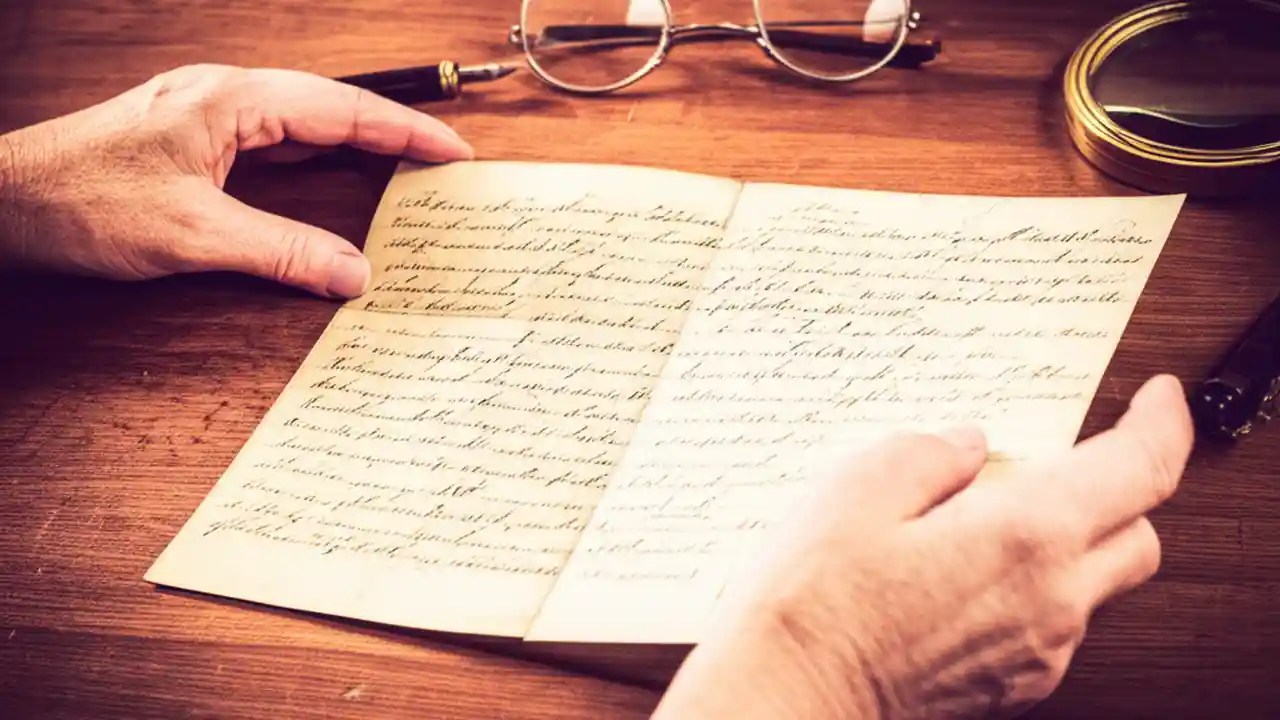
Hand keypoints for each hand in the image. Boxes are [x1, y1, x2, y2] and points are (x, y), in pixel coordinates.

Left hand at [0, 63, 472, 297]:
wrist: (1, 201)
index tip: (455, 153)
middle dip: (392, 134)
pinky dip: (316, 161)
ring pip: (303, 124)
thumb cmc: (79, 201)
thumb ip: (281, 252)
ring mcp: (207, 114)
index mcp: (233, 101)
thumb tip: (354, 275)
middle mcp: (225, 97)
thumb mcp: (192, 235)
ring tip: (407, 170)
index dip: (405, 133)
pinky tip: (334, 179)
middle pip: (330, 108)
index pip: (342, 110)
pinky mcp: (193, 138)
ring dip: (355, 146)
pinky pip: (274, 142)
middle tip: (445, 164)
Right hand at [654, 374, 1193, 719]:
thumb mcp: (856, 489)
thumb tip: (964, 446)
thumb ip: (927, 453)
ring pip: (1096, 583)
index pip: (1140, 470)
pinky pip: (1054, 623)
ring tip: (985, 518)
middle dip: (1119, 488)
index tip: (1157, 399)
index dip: (1161, 423)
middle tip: (1061, 460)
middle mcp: (1050, 602)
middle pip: (1138, 532)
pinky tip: (964, 571)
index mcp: (1024, 537)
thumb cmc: (815, 606)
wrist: (789, 699)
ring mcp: (1038, 654)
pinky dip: (1035, 585)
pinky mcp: (1013, 687)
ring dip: (1070, 540)